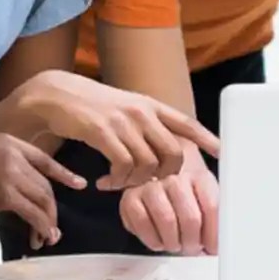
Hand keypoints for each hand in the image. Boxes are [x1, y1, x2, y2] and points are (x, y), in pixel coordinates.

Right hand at [0, 133, 85, 245]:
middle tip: (54, 229)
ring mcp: (8, 171)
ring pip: (42, 198)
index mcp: (8, 142)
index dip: (64, 173)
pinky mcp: (4, 191)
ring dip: (47, 221)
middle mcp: (11, 153)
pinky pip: (32, 211)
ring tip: (48, 238)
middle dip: (51, 209)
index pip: (44, 159)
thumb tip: (35, 192)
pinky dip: (41, 226)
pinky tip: (41, 237)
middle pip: (44, 184)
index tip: (80, 184)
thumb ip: (10, 171)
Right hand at [11, 70, 219, 189]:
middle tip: (146, 182)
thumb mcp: (125, 110)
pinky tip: (104, 183)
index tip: (222, 151)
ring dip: (134, 183)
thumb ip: (145, 125)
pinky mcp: (103, 132)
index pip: (185, 122)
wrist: (56, 95)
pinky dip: (117, 182)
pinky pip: (123, 167)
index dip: (206, 138)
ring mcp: (123, 121)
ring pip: (148, 165)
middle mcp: (141, 112)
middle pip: (172, 153)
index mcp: (149, 105)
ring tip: (118, 184)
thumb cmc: (91, 108)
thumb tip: (163, 150)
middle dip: (165, 175)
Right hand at [119, 149, 218, 254]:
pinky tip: (160, 241)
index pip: (212, 207)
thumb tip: (221, 246)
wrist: (156, 181)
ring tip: (176, 244)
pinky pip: (143, 224)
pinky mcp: (131, 198)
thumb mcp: (206, 202)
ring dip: (173, 242)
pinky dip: (153, 240)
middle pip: (190, 218)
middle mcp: (175, 177)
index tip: (213, 248)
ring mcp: (151, 186)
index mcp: (200, 177)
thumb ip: (217, 219)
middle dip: (193, 242)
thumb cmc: (185, 199)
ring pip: (167, 221)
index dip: (214, 234)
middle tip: (192, 248)